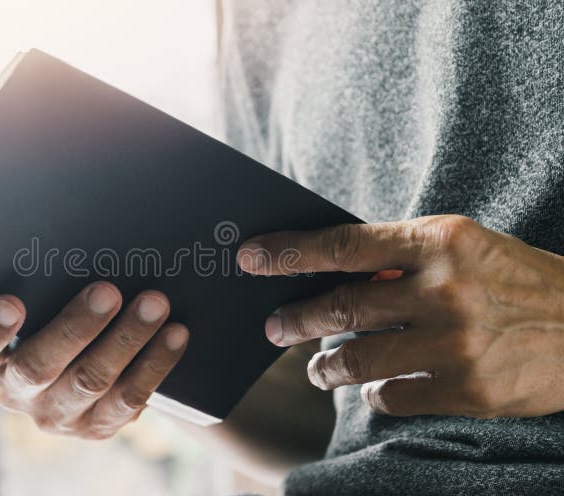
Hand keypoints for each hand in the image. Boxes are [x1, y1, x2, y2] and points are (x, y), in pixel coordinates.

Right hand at [0, 282, 188, 438]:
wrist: (86, 364)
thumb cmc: (54, 314)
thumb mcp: (37, 303)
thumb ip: (41, 283)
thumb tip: (76, 226)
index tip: (12, 302)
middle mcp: (17, 392)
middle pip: (38, 367)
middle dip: (77, 327)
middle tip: (109, 291)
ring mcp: (57, 414)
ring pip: (91, 381)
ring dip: (127, 339)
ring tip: (155, 304)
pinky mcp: (98, 427)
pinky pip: (130, 397)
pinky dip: (156, 362)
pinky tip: (176, 334)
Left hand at [237, 215, 563, 418]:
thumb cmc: (515, 279)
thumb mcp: (464, 247)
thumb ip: (401, 258)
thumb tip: (331, 273)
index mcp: (440, 242)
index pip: (344, 244)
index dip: (290, 252)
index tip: (250, 258)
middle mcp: (444, 290)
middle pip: (341, 305)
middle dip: (294, 319)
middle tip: (272, 327)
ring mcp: (456, 343)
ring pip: (357, 359)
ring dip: (326, 367)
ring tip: (318, 369)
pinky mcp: (468, 390)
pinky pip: (391, 397)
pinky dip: (375, 393)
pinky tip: (376, 387)